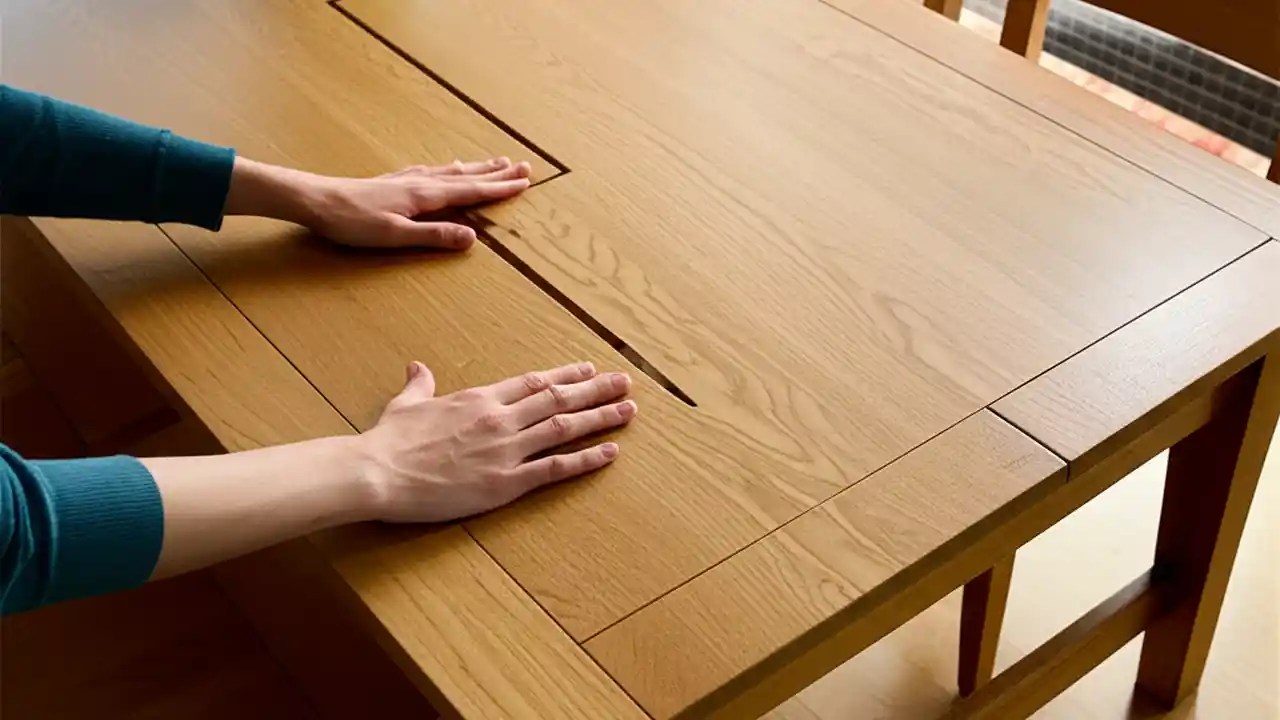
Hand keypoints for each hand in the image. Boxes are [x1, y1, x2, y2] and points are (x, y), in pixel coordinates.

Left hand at [226, 156, 531, 248]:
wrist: (317, 201)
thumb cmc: (353, 223)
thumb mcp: (396, 235)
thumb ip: (435, 236)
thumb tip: (472, 237)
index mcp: (426, 195)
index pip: (472, 191)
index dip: (499, 188)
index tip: (525, 182)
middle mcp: (421, 181)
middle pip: (467, 176)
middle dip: (496, 173)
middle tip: (523, 166)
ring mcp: (408, 178)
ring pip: (452, 170)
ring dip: (477, 168)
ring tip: (496, 162)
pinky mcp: (395, 180)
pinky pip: (434, 170)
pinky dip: (451, 168)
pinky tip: (448, 167)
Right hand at [355, 361, 635, 522]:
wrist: (378, 472)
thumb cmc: (389, 440)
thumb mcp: (405, 404)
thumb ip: (420, 385)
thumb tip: (417, 366)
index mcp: (479, 398)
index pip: (534, 381)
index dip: (565, 375)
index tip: (589, 368)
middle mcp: (500, 418)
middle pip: (558, 399)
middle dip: (595, 390)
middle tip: (625, 383)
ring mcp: (506, 450)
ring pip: (564, 428)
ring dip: (600, 418)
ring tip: (628, 410)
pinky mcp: (505, 482)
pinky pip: (555, 468)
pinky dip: (585, 459)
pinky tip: (609, 453)